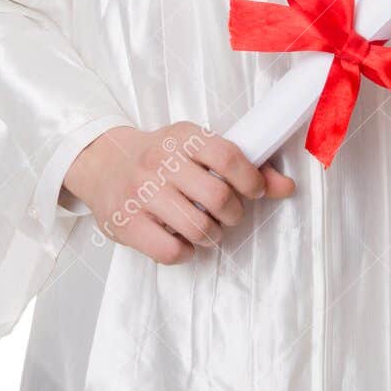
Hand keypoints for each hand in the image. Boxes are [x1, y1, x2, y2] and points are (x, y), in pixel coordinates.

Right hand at [63, 121, 295, 265]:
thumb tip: (287, 187)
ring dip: (212, 235)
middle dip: (233, 213)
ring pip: (197, 227)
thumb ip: (241, 166)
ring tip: (207, 228)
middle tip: (229, 214)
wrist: (103, 163)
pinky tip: (184, 242)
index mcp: (182, 137)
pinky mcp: (126, 224)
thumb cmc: (160, 157)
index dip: (251, 179)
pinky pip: (171, 250)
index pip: (228, 156)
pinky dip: (186, 252)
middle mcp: (160, 162)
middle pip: (217, 197)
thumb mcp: (197, 148)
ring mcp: (141, 193)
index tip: (254, 191)